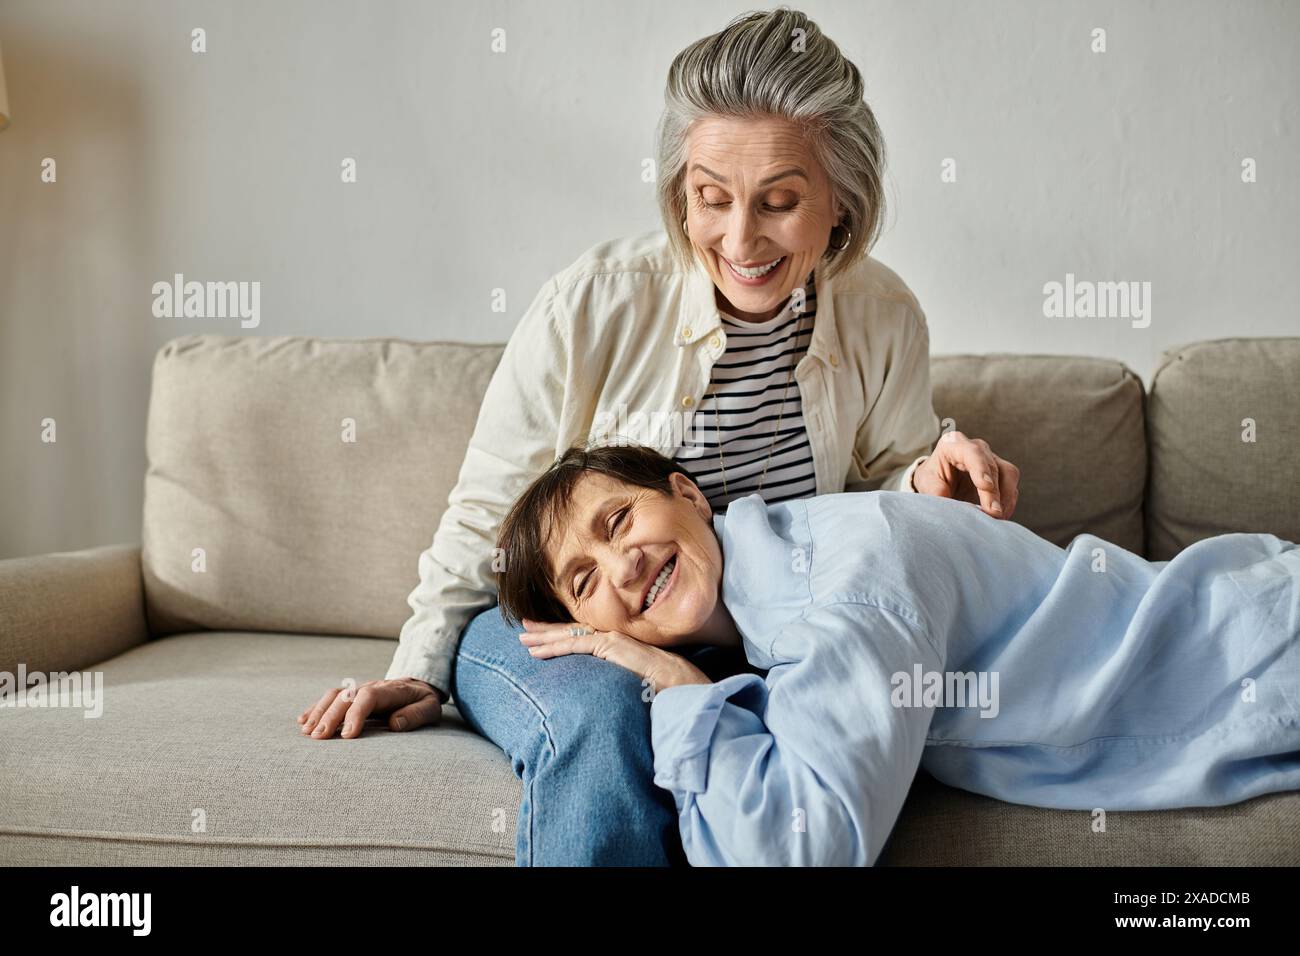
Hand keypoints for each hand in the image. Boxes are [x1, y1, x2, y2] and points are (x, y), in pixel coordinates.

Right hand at [297, 677, 443, 738]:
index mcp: (391, 690)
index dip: (356, 714)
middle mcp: (371, 686)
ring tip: (307, 732)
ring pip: (334, 696)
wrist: (418, 685)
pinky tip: (302, 721)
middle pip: (346, 697)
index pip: (368, 697)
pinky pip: (330, 698)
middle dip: (331, 717)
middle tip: (319, 738)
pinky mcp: (351, 694)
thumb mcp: (430, 707)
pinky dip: (315, 708)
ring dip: (319, 712)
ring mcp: (359, 689)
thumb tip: (395, 724)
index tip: (348, 735)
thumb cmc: (424, 700)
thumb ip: (416, 714)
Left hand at [518, 618, 711, 692]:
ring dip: (544, 637)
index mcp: (620, 645)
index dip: (564, 634)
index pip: (586, 636)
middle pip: (573, 631)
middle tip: (525, 629)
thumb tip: (612, 690)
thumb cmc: (667, 687)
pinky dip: (555, 647)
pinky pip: (576, 645)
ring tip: (524, 639)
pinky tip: (538, 651)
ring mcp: (612, 640)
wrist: (683, 684)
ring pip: (570, 635)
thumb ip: (623, 679)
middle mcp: (614, 637)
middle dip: (547, 630)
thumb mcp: (639, 680)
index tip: (545, 635)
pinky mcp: (610, 647)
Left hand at [913, 431, 1019, 518]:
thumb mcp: (926, 482)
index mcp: (954, 444)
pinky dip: (1007, 503)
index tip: (985, 486)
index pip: (972, 452)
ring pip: (1008, 474)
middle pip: (992, 466)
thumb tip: (945, 501)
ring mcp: (991, 459)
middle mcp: (977, 448)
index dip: (981, 469)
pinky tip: (1000, 515)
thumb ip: (935, 490)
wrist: (939, 480)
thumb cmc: (932, 478)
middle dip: (994, 492)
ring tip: (996, 517)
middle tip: (993, 512)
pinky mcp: (1001, 474)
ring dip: (1004, 498)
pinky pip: (1011, 487)